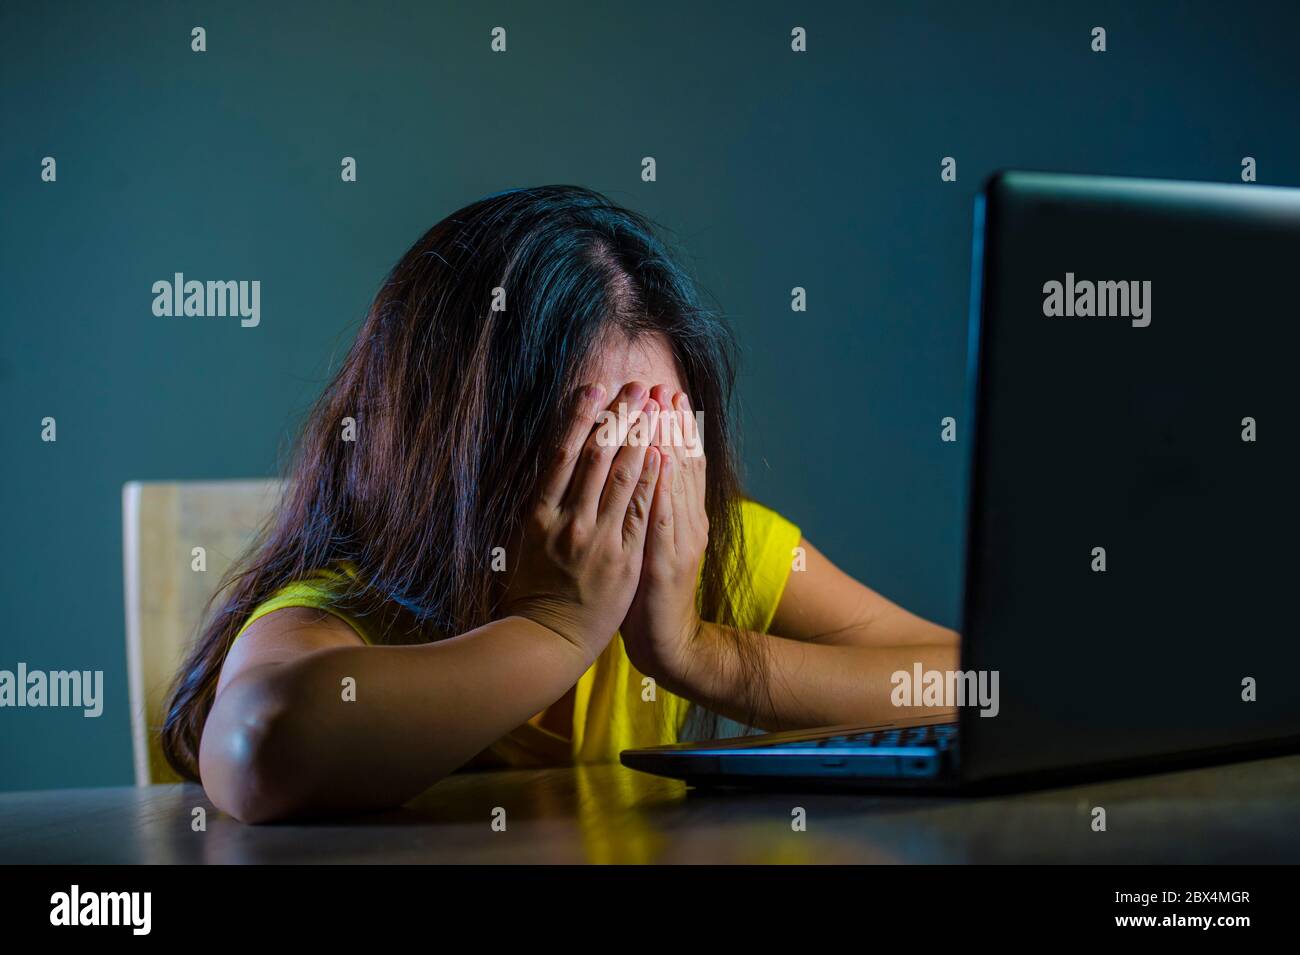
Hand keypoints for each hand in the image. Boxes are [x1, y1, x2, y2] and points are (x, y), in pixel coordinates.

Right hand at [503, 381, 661, 662]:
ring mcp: (595, 539)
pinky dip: (650, 479)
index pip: (560, 454)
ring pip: (620, 477)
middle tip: (637, 386)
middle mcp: (566, 520)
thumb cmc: (536, 587)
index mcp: (538, 513)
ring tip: (655, 406)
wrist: (550, 637)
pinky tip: (662, 453)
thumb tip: (552, 460)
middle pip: (594, 457)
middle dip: (619, 417)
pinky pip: (639, 511)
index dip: (578, 417)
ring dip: (640, 437)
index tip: (594, 388)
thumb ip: (542, 501)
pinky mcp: (622, 558)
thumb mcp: (526, 538)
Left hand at [620, 386, 708, 683]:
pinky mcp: (665, 561)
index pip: (682, 464)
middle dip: (670, 424)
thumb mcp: (653, 544)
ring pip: (673, 483)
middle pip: (681, 465)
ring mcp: (679, 541)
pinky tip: (658, 458)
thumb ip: (652, 509)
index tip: (668, 394)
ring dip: (666, 441)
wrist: (668, 643)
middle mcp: (686, 523)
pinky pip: (662, 516)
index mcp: (683, 518)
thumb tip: (643, 472)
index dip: (677, 428)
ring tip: (659, 407)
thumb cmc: (650, 595)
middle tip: (662, 387)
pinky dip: (661, 485)